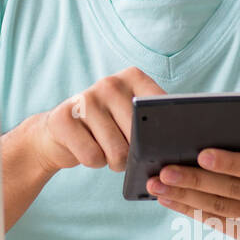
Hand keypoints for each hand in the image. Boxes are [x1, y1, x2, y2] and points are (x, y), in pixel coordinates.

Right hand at [30, 67, 165, 175]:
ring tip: (105, 149)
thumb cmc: (106, 129)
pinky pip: (93, 157)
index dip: (164, 135)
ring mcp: (86, 98)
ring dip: (114, 162)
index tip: (161, 144)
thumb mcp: (132, 118)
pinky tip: (87, 148)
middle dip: (136, 155)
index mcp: (134, 78)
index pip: (162, 110)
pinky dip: (93, 162)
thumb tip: (180, 143)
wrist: (59, 133)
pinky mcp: (63, 118)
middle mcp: (110, 83)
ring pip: (117, 152)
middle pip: (140, 137)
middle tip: (125, 151)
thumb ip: (154, 122)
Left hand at [146, 117, 239, 239]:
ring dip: (186, 199)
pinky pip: (218, 224)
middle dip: (196, 182)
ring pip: (222, 211)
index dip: (230, 163)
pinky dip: (190, 211)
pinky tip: (168, 200)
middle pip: (233, 192)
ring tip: (157, 186)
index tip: (201, 155)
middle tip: (164, 172)